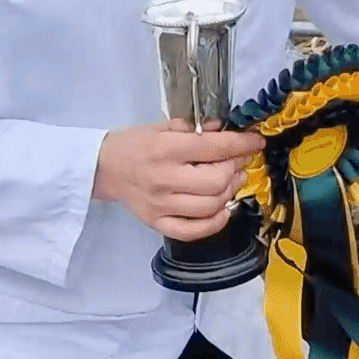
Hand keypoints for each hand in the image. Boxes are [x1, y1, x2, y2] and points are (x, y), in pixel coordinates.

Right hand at [94, 121, 264, 241]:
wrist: (103, 168)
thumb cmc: (133, 145)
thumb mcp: (160, 127)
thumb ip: (193, 129)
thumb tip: (223, 129)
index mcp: (165, 149)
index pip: (213, 148)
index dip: (241, 145)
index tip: (256, 142)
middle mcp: (164, 178)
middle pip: (216, 181)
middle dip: (236, 169)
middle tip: (238, 161)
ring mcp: (161, 205)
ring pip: (210, 206)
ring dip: (230, 192)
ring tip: (231, 180)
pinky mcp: (157, 222)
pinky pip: (193, 230)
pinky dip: (215, 222)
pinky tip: (222, 209)